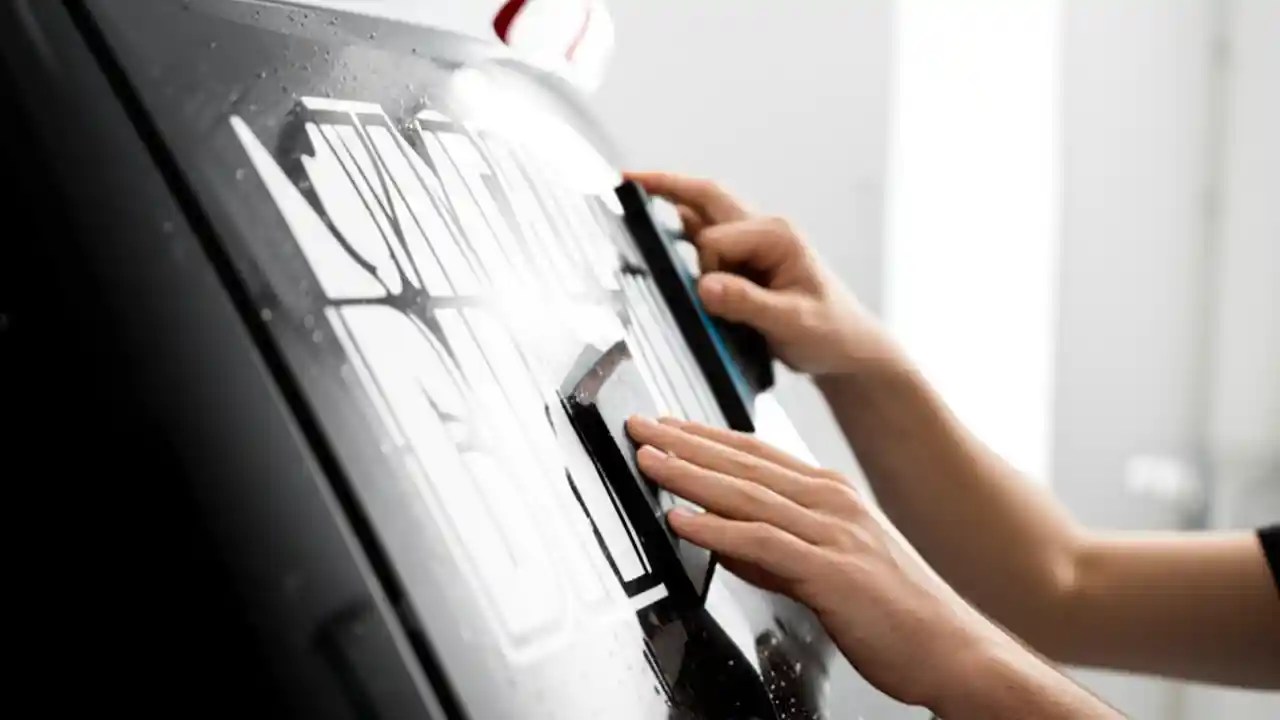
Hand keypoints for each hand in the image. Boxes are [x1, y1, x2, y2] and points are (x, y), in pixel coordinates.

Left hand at [625, 414, 1025, 710]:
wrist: (955, 650)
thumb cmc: (898, 612)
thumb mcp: (829, 566)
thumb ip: (773, 550)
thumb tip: (721, 538)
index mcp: (833, 495)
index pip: (756, 453)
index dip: (705, 436)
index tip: (665, 426)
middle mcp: (833, 503)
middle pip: (744, 463)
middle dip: (685, 442)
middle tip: (640, 427)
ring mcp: (835, 534)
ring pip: (748, 494)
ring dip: (691, 474)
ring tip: (649, 462)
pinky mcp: (833, 572)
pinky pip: (764, 542)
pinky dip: (718, 529)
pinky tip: (683, 520)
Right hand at [626, 171, 898, 375]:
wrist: (849, 348)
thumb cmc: (830, 332)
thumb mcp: (792, 322)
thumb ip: (748, 304)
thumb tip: (704, 286)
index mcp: (777, 236)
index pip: (717, 238)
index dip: (706, 269)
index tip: (711, 300)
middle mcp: (764, 230)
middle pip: (707, 196)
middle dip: (667, 184)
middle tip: (627, 178)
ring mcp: (754, 242)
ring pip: (704, 212)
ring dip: (672, 203)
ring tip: (636, 194)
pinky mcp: (746, 259)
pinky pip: (706, 235)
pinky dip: (682, 230)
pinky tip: (663, 229)